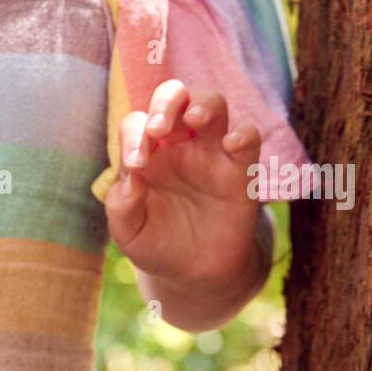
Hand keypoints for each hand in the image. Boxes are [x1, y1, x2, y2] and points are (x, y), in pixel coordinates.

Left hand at [102, 78, 264, 292]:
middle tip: (159, 128)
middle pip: (175, 96)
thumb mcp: (129, 233)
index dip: (133, 136)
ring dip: (204, 103)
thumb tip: (130, 178)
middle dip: (166, 102)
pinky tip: (230, 145)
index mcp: (146, 151)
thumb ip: (122, 207)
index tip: (135, 166)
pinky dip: (243, 134)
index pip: (136, 124)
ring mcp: (211, 152)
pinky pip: (249, 137)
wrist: (195, 274)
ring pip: (213, 104)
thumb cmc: (157, 244)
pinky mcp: (241, 169)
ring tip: (194, 119)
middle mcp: (178, 144)